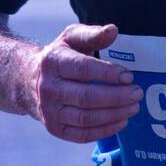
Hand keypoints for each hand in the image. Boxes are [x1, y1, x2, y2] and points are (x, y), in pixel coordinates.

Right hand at [24, 23, 142, 143]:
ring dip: (114, 114)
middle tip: (137, 93)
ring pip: (85, 118)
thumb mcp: (71, 39)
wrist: (28, 81)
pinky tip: (122, 121)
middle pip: (86, 97)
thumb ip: (92, 34)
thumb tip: (113, 30)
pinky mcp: (55, 128)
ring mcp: (49, 111)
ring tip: (133, 107)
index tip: (129, 76)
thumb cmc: (60, 57)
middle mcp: (48, 88)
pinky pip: (82, 135)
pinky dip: (105, 130)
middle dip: (116, 97)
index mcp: (53, 62)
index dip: (107, 74)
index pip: (82, 69)